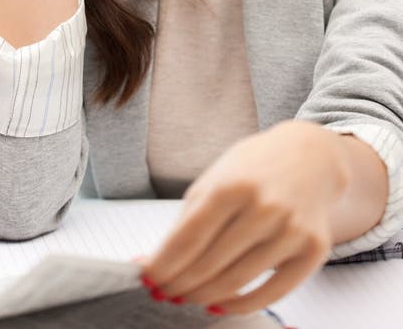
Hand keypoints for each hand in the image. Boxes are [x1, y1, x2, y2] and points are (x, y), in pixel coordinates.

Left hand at [138, 120, 349, 315]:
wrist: (310, 157)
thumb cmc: (253, 169)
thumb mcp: (215, 179)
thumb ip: (188, 221)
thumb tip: (154, 262)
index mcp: (232, 184)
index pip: (189, 237)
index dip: (164, 265)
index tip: (148, 279)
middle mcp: (263, 207)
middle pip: (210, 263)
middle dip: (180, 283)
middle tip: (164, 292)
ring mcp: (291, 230)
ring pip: (237, 281)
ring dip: (204, 296)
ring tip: (187, 298)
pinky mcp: (314, 250)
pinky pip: (272, 293)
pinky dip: (240, 306)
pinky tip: (219, 305)